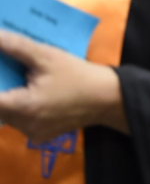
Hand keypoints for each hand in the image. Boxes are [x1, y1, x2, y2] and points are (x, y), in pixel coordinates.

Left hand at [0, 30, 127, 141]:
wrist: (106, 98)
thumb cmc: (77, 75)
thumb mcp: (47, 56)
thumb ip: (16, 46)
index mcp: (24, 107)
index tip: (1, 69)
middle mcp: (24, 125)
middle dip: (3, 87)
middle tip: (12, 70)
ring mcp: (32, 133)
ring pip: (6, 115)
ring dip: (8, 98)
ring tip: (24, 80)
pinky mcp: (39, 136)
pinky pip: (19, 121)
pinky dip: (19, 108)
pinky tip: (31, 93)